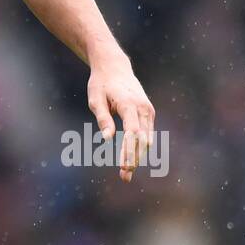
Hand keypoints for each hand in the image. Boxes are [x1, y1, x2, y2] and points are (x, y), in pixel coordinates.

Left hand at [87, 55, 154, 182]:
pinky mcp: (149, 112)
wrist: (115, 67)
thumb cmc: (101, 83)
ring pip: (146, 139)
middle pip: (141, 139)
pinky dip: (140, 147)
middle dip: (134, 159)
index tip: (124, 166)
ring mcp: (148, 110)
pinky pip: (146, 133)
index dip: (129, 151)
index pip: (132, 133)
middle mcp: (143, 108)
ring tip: (126, 174)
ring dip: (138, 156)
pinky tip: (131, 160)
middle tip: (124, 177)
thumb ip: (102, 118)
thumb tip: (107, 139)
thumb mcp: (95, 99)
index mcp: (129, 104)